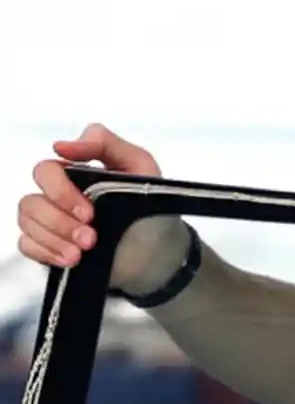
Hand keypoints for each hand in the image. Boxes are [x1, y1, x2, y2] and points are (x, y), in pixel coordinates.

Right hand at [15, 123, 183, 292]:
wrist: (159, 250)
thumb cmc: (150, 204)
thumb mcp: (140, 166)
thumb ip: (106, 144)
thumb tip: (61, 146)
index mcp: (77, 173)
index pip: (47, 170)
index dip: (60, 190)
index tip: (89, 212)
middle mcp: (59, 194)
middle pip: (31, 199)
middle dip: (59, 220)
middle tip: (89, 236)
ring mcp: (51, 219)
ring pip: (27, 221)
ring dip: (54, 237)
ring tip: (84, 250)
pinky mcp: (48, 244)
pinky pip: (26, 244)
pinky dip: (46, 251)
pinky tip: (71, 258)